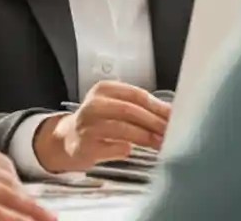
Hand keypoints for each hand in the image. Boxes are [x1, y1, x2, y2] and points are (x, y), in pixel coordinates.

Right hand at [34, 81, 170, 172]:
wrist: (67, 139)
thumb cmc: (97, 121)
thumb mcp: (114, 105)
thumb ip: (138, 107)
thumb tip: (169, 113)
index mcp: (104, 89)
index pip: (136, 95)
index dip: (158, 106)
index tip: (174, 115)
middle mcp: (94, 105)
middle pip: (130, 110)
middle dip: (154, 122)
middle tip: (171, 131)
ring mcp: (88, 126)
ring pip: (123, 129)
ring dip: (146, 137)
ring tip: (160, 143)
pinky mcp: (86, 146)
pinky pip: (114, 148)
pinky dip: (128, 149)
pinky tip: (135, 151)